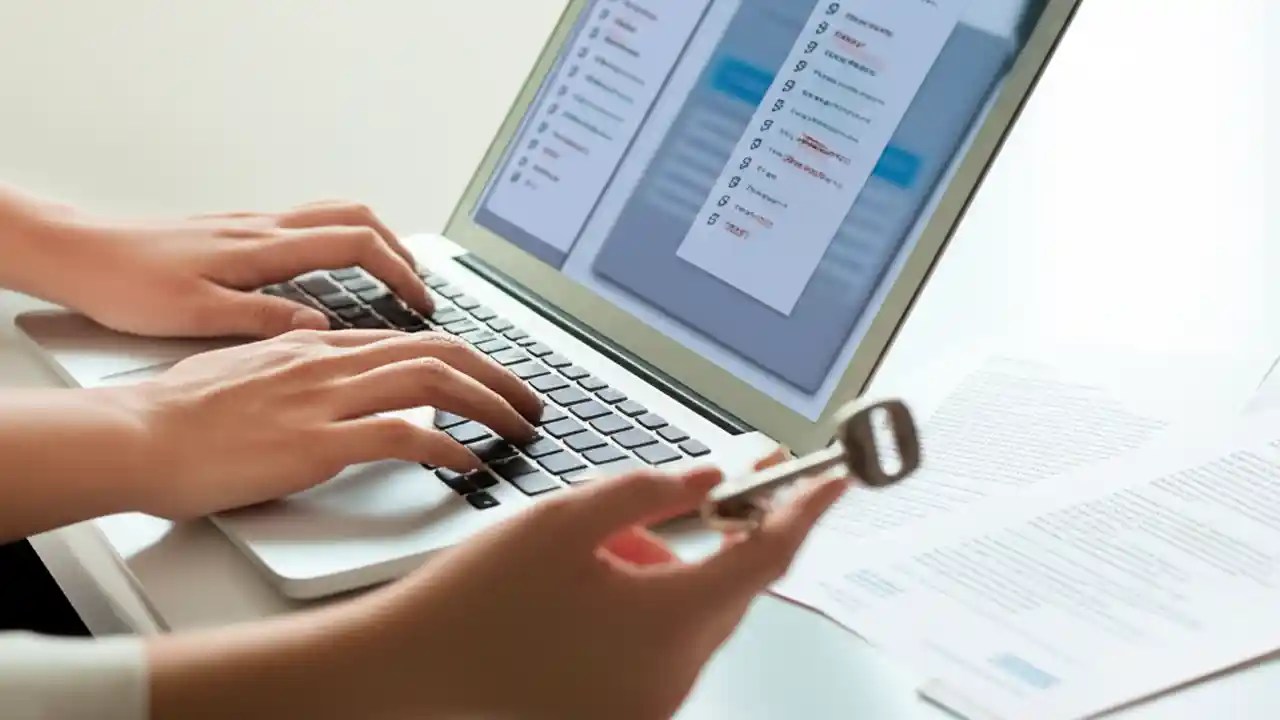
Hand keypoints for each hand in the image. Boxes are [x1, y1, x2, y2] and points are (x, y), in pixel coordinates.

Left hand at [37, 199, 431, 337]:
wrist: (77, 252)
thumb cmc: (126, 284)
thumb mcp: (197, 315)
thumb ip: (264, 318)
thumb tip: (321, 328)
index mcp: (263, 249)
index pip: (355, 245)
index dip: (398, 271)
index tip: (420, 301)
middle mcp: (263, 228)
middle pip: (356, 218)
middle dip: (398, 250)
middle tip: (419, 287)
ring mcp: (251, 226)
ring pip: (332, 215)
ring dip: (372, 240)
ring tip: (390, 275)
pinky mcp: (236, 233)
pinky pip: (307, 226)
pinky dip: (339, 242)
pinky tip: (331, 274)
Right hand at [113, 329, 539, 519]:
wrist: (133, 434)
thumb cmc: (180, 413)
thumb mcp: (250, 371)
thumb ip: (300, 367)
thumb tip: (334, 371)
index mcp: (316, 344)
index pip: (411, 340)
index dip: (465, 359)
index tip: (493, 380)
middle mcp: (329, 361)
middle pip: (439, 351)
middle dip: (497, 374)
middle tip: (529, 402)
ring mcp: (325, 399)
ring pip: (433, 383)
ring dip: (489, 405)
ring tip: (518, 429)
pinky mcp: (316, 443)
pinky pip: (402, 437)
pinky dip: (446, 448)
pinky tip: (468, 465)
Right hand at [352, 455, 845, 718]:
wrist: (413, 673)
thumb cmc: (477, 600)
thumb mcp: (564, 521)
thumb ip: (651, 491)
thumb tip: (711, 479)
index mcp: (665, 625)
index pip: (766, 558)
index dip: (802, 511)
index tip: (829, 480)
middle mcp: (671, 678)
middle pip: (729, 589)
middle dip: (711, 538)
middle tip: (686, 499)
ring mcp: (650, 705)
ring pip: (694, 617)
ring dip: (669, 573)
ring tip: (605, 552)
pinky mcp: (626, 715)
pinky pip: (666, 649)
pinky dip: (649, 609)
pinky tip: (597, 590)